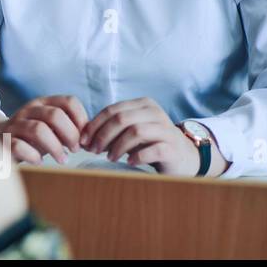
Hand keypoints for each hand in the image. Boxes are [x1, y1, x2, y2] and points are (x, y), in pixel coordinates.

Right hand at [0, 95, 88, 164]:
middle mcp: (29, 110)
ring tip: (62, 160)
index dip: (82, 120)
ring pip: (38, 129)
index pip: (69, 101)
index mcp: (44, 103)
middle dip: (70, 135)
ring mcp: (15, 124)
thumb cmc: (32, 136)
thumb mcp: (50, 126)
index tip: (85, 138)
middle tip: (75, 150)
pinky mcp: (4, 140)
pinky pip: (19, 146)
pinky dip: (33, 156)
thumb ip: (69, 127)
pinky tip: (39, 162)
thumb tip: (92, 139)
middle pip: (55, 115)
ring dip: (55, 147)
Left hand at [81, 97, 202, 175]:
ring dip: (118, 147)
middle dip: (103, 136)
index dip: (94, 125)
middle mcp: (155, 113)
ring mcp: (166, 129)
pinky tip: (129, 162)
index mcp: (143, 104)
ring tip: (110, 158)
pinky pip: (152, 149)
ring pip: (135, 132)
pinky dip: (137, 157)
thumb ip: (110, 130)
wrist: (183, 157)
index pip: (112, 110)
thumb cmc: (150, 143)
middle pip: (121, 119)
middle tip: (94, 151)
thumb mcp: (129, 132)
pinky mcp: (173, 147)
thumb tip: (84, 139)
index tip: (83, 141)